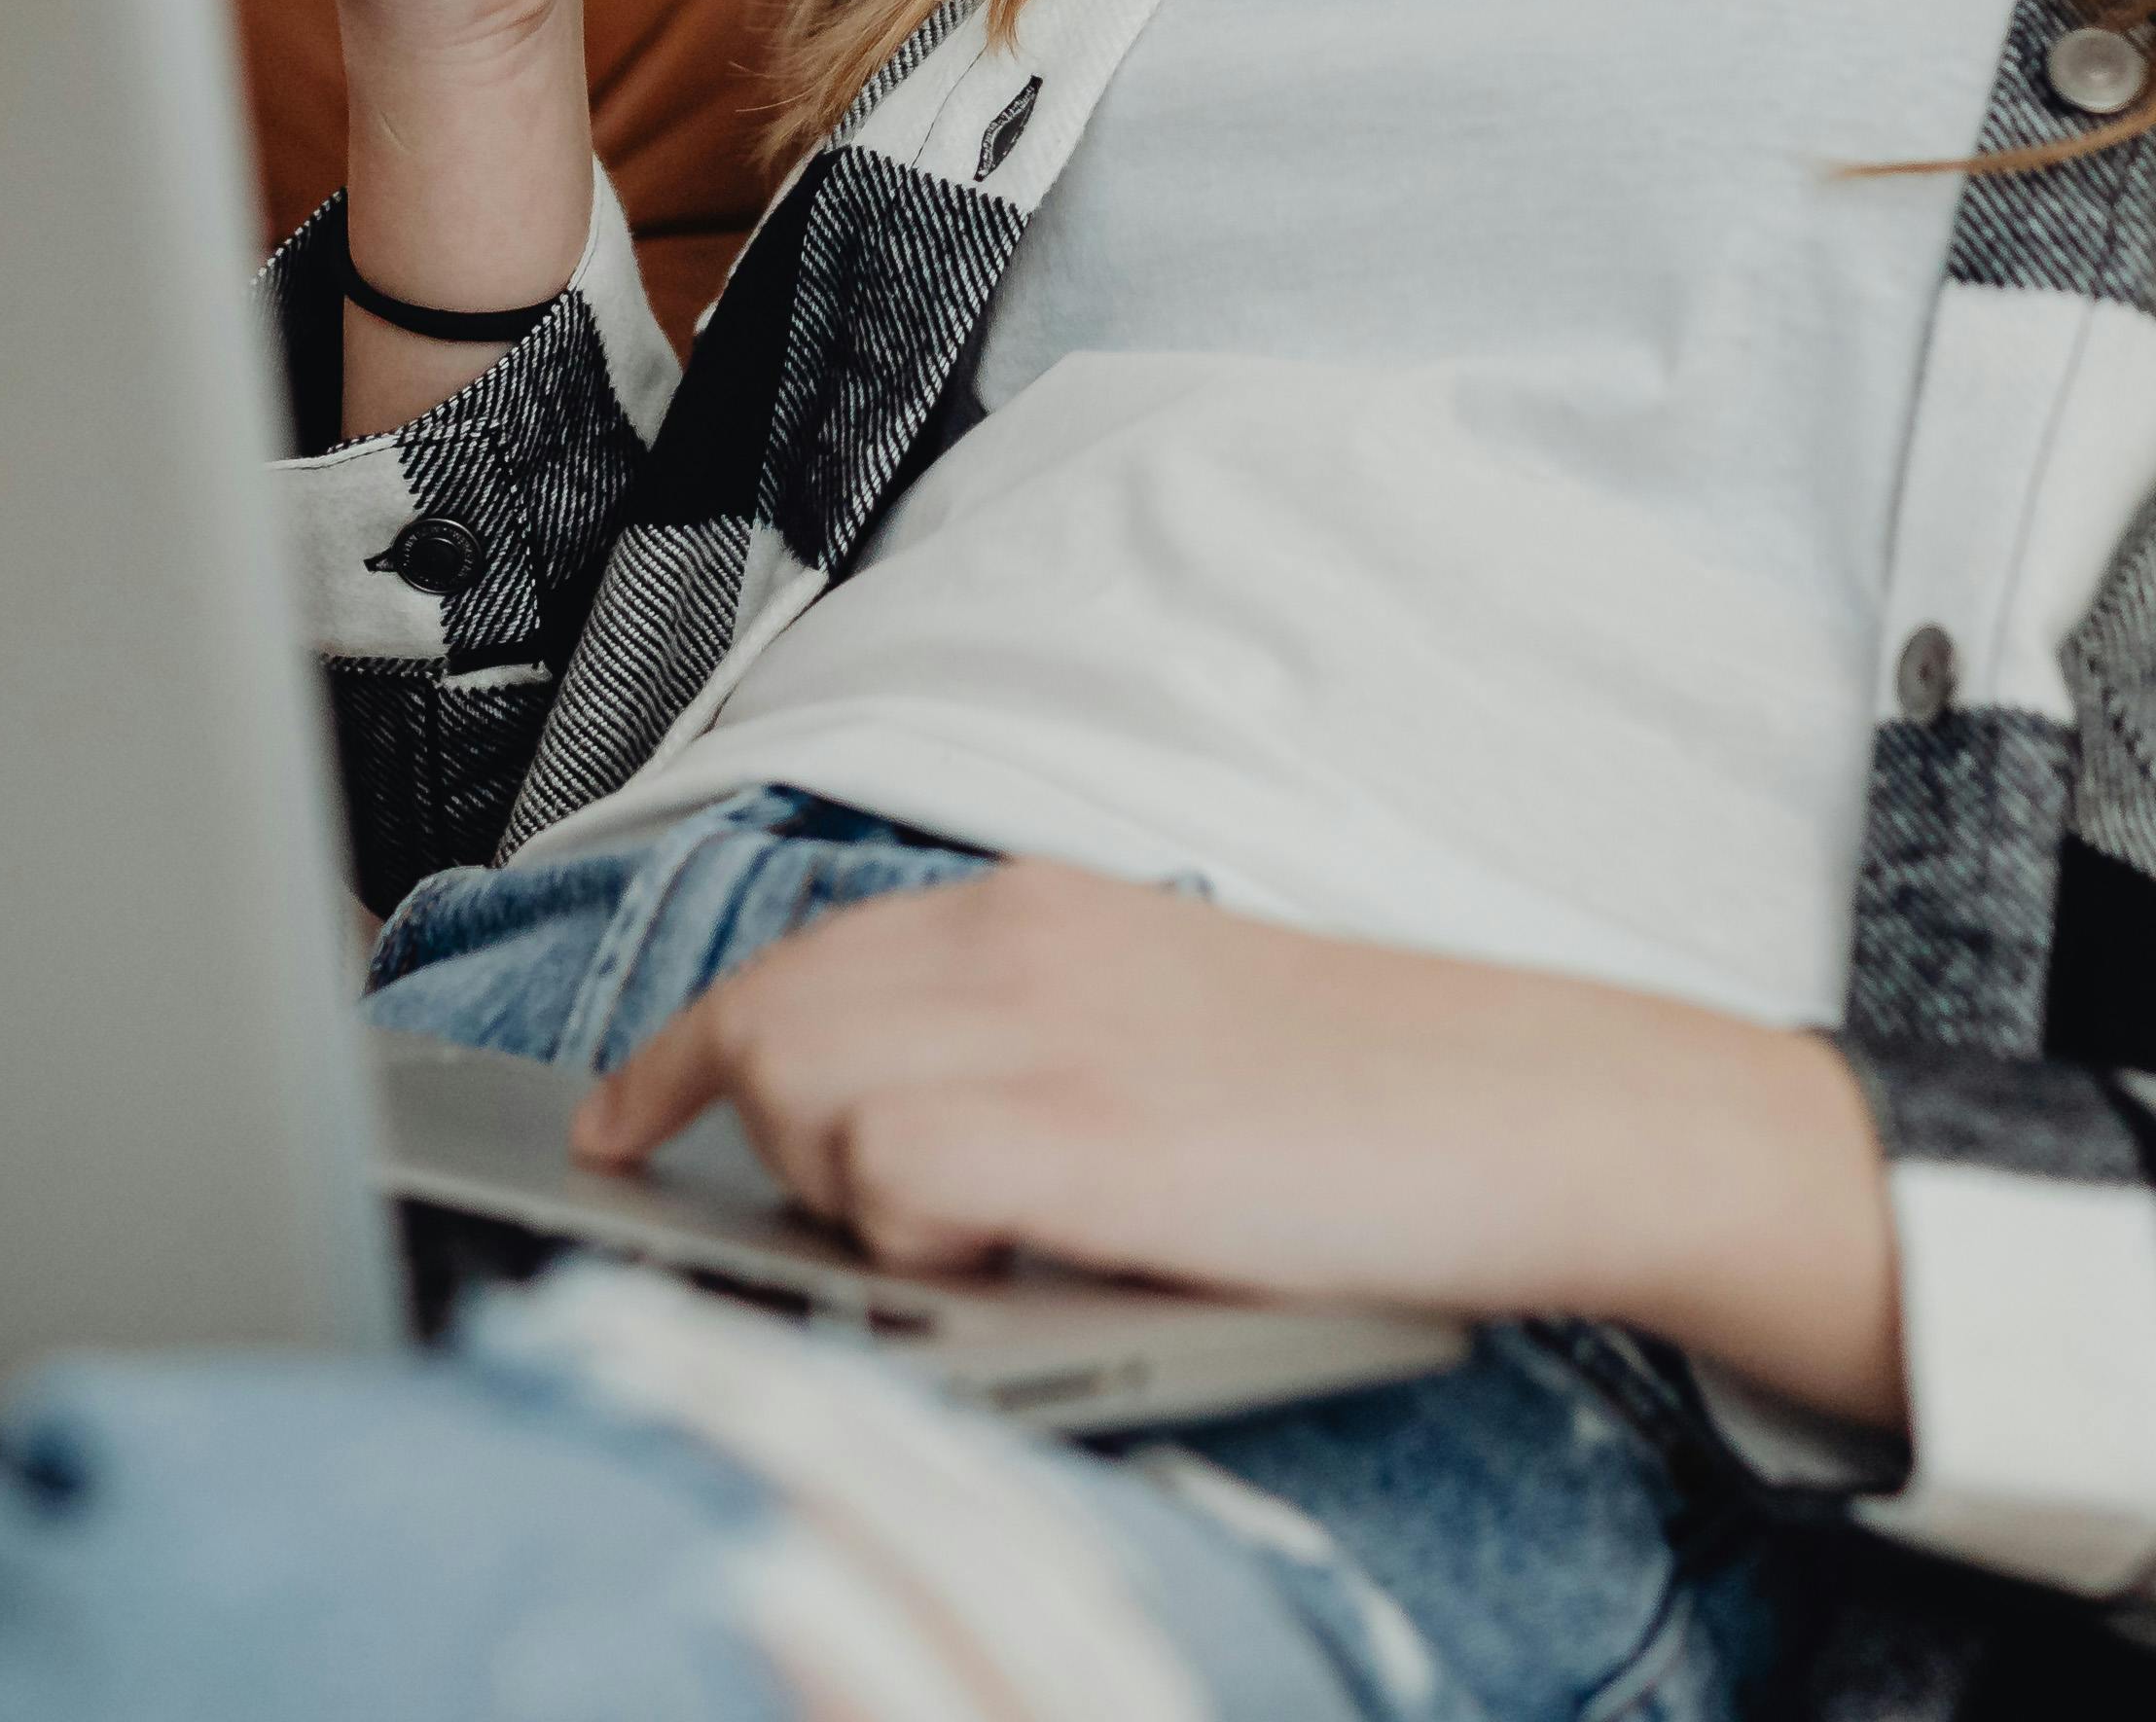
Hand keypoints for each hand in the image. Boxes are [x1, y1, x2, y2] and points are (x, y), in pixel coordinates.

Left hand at [572, 859, 1908, 1423]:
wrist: (1536, 1106)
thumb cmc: (1370, 1093)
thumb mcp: (1162, 1019)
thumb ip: (1018, 1040)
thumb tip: (872, 1127)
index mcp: (1032, 905)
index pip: (791, 958)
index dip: (682, 1056)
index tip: (619, 1122)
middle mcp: (1013, 938)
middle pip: (764, 1024)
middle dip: (765, 1138)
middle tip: (878, 1221)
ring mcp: (1041, 1028)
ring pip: (800, 1095)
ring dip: (851, 1193)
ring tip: (988, 1234)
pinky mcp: (1077, 1132)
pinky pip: (884, 1178)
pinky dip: (917, 1237)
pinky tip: (1022, 1249)